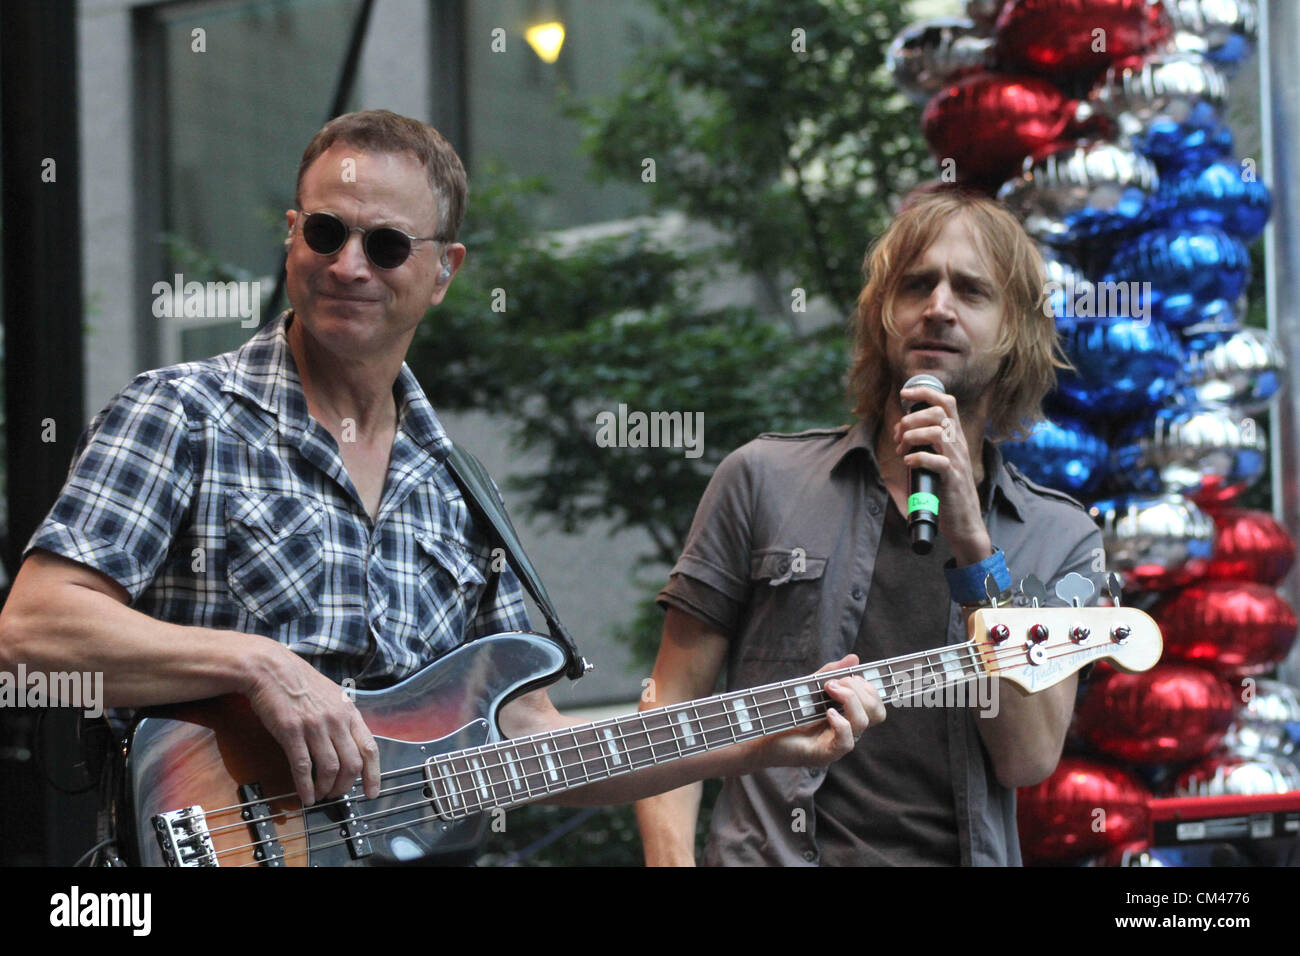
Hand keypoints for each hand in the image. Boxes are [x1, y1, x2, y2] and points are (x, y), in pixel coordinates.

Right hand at [243, 641, 380, 804]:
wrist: (271, 668)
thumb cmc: (300, 683)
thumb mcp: (332, 696)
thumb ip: (343, 719)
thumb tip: (350, 745)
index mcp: (349, 712)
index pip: (370, 748)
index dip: (373, 774)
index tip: (371, 792)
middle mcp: (336, 720)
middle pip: (352, 763)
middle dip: (346, 786)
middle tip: (337, 795)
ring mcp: (315, 726)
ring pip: (330, 768)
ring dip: (327, 789)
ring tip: (321, 796)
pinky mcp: (291, 732)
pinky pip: (303, 766)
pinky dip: (306, 786)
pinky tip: (306, 796)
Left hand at [757, 654, 884, 768]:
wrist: (763, 735)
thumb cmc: (787, 713)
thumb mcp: (810, 688)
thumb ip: (831, 673)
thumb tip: (854, 658)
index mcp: (848, 717)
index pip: (876, 705)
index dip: (869, 688)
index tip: (849, 676)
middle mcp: (848, 731)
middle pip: (877, 713)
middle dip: (860, 691)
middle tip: (834, 683)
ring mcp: (837, 744)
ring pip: (863, 723)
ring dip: (850, 700)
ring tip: (830, 689)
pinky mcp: (825, 754)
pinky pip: (846, 742)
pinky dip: (841, 723)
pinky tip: (828, 712)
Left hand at [893, 386, 991, 564]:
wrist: (964, 520)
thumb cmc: (947, 490)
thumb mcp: (940, 460)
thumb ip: (929, 444)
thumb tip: (903, 433)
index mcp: (955, 437)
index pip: (947, 402)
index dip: (925, 392)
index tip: (905, 394)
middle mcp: (959, 444)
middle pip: (937, 413)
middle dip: (910, 419)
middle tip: (897, 437)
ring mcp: (957, 460)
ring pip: (935, 432)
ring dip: (911, 437)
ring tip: (901, 450)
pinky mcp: (952, 478)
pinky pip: (935, 460)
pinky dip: (917, 459)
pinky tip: (908, 463)